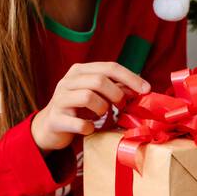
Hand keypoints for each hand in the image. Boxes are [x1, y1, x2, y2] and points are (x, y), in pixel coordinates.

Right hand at [31, 61, 149, 152]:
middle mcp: (68, 81)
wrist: (50, 127)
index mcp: (80, 71)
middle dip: (117, 94)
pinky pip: (79, 123)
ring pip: (88, 96)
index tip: (147, 89)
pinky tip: (90, 128)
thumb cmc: (78, 109)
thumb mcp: (97, 95)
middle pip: (99, 80)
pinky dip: (89, 127)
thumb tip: (140, 88)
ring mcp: (60, 99)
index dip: (131, 78)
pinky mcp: (56, 119)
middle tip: (121, 106)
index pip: (110, 67)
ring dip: (102, 109)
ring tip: (103, 115)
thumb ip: (116, 89)